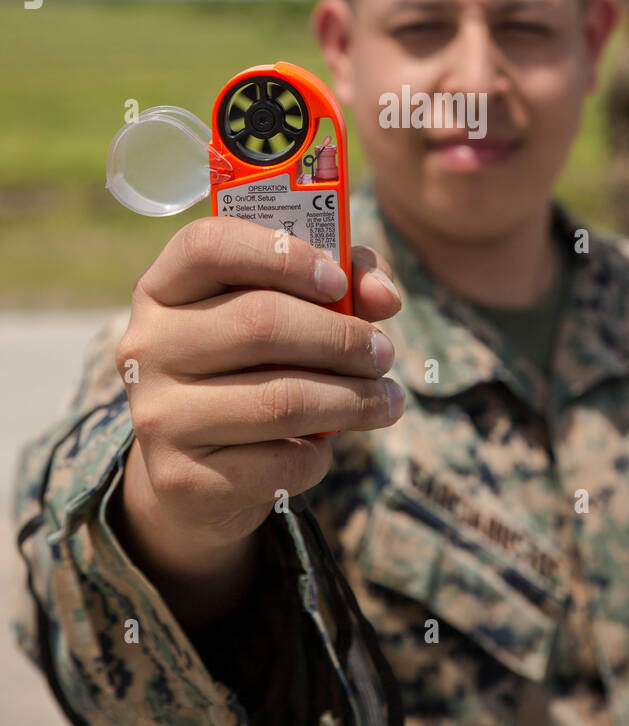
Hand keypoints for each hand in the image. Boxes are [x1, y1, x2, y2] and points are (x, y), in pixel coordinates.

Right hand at [113, 218, 402, 619]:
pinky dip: (320, 455)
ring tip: (386, 399)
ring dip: (353, 400)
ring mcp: (156, 416)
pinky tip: (325, 447)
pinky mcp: (180, 479)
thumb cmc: (253, 369)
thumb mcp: (285, 311)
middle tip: (383, 352)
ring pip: (279, 399)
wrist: (196, 473)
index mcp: (162, 288)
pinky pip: (279, 462)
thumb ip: (342, 282)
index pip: (209, 245)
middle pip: (259, 322)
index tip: (337, 280)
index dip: (281, 255)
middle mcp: (146, 347)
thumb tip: (385, 296)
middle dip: (342, 338)